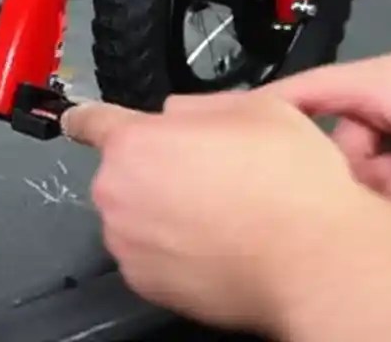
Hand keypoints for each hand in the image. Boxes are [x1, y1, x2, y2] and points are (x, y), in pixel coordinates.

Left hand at [62, 93, 371, 333]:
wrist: (314, 261)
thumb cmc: (289, 185)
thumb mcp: (256, 108)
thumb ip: (199, 106)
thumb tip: (177, 117)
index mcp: (135, 143)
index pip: (90, 120)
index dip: (87, 117)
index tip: (76, 119)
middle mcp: (118, 193)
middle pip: (125, 172)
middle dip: (157, 170)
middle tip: (211, 176)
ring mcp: (128, 243)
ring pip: (137, 214)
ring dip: (164, 212)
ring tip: (223, 214)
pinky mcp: (145, 283)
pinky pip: (151, 255)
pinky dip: (174, 250)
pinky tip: (219, 244)